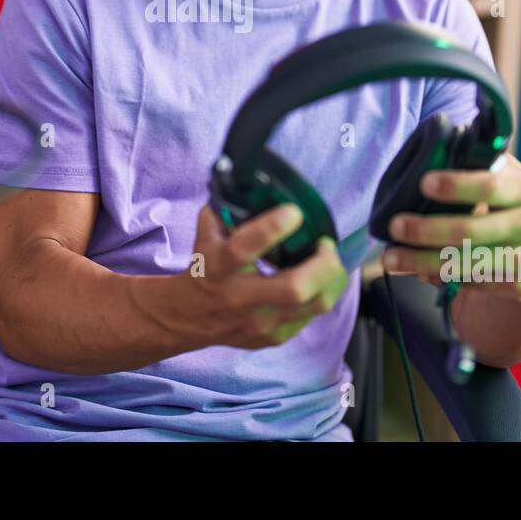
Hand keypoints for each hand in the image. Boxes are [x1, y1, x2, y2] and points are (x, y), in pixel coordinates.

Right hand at [179, 203, 348, 348]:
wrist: (188, 318)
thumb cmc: (204, 268)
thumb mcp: (206, 236)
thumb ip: (225, 210)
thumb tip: (250, 182)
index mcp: (218, 267)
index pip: (243, 248)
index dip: (272, 228)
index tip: (295, 212)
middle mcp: (239, 298)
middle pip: (295, 288)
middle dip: (323, 264)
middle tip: (325, 244)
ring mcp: (258, 322)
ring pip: (314, 305)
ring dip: (332, 279)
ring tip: (330, 260)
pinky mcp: (273, 337)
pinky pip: (311, 315)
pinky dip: (321, 293)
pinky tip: (318, 280)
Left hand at [380, 154, 520, 301]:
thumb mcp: (520, 177)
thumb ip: (486, 162)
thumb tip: (442, 141)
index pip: (489, 186)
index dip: (456, 185)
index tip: (424, 182)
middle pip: (471, 231)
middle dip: (427, 230)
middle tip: (395, 227)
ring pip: (468, 264)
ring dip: (424, 263)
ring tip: (391, 259)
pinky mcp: (519, 287)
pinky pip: (473, 283)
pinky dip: (442, 278)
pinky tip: (418, 271)